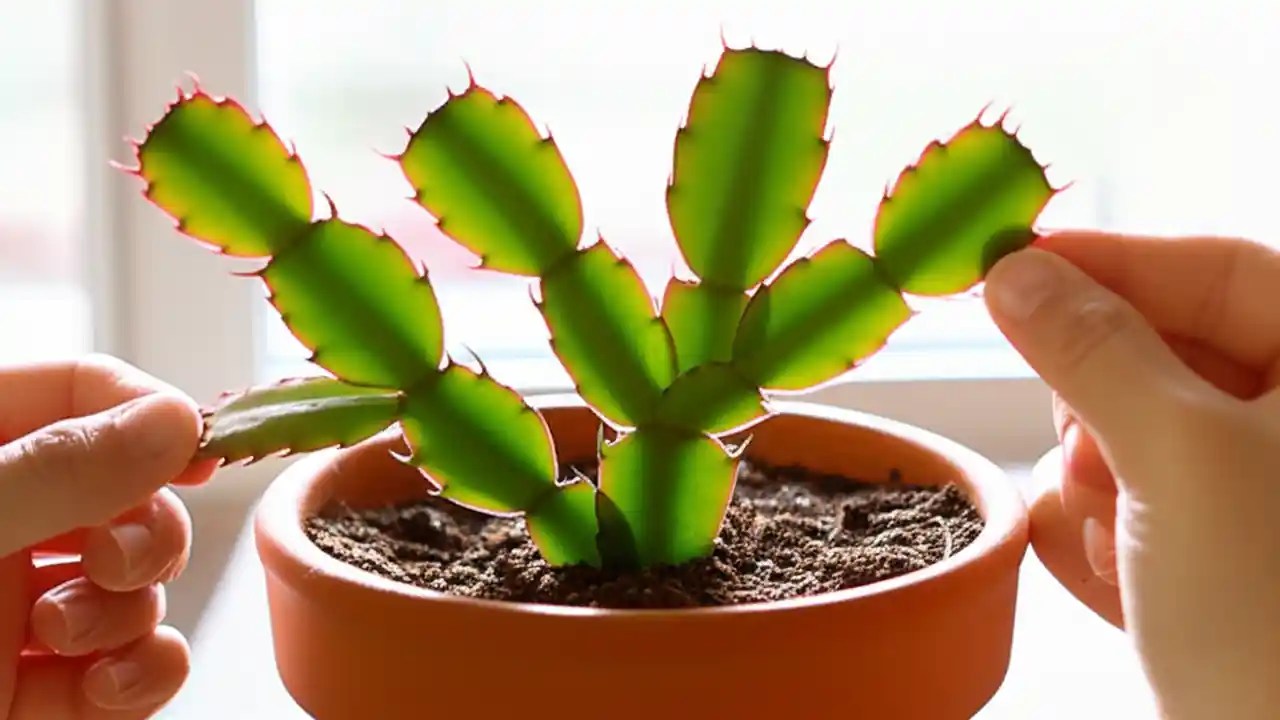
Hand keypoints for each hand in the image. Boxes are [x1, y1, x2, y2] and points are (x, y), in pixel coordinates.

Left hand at [0, 355, 217, 718]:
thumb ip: (61, 469)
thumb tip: (175, 418)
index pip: (78, 389)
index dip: (146, 410)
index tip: (199, 452)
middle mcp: (4, 524)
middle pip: (131, 490)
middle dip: (148, 533)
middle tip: (116, 565)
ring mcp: (18, 609)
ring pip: (140, 581)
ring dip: (131, 613)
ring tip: (70, 641)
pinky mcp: (39, 689)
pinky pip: (131, 664)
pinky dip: (141, 675)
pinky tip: (108, 688)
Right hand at [984, 231, 1279, 718]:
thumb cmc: (1275, 619)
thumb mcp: (1179, 459)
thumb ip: (1092, 350)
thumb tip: (1014, 274)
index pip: (1219, 270)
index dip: (1112, 261)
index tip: (1010, 268)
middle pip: (1167, 353)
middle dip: (1100, 406)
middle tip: (1084, 450)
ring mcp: (1259, 502)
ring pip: (1134, 436)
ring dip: (1097, 487)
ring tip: (1116, 541)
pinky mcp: (1218, 564)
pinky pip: (1132, 509)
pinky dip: (1106, 542)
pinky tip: (1122, 587)